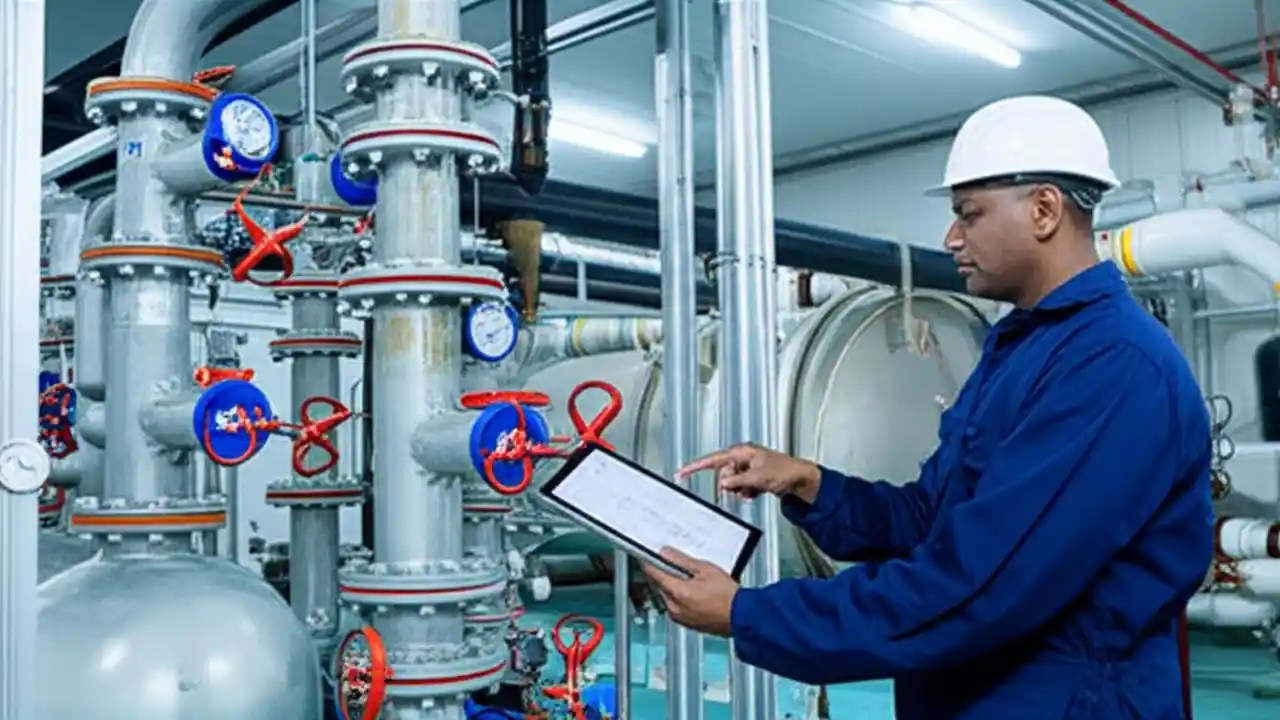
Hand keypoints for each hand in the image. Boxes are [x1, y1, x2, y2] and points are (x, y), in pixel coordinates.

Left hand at [642, 547, 737, 636]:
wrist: (742, 617)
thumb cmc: (728, 597)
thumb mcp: (705, 569)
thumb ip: (682, 561)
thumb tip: (666, 554)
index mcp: (677, 592)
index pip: (653, 573)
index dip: (648, 561)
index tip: (646, 555)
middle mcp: (674, 608)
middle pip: (659, 585)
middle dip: (664, 574)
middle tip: (675, 564)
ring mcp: (680, 618)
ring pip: (668, 596)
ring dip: (673, 586)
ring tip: (692, 579)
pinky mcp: (687, 624)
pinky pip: (677, 607)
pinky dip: (681, 598)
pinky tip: (695, 592)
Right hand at [678, 443, 820, 501]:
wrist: (801, 480)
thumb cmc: (784, 472)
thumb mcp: (758, 478)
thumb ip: (737, 481)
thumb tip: (723, 484)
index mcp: (741, 452)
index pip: (713, 460)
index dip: (696, 467)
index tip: (682, 473)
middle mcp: (743, 458)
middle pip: (723, 474)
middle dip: (730, 486)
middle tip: (743, 490)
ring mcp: (748, 467)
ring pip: (732, 483)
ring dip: (740, 490)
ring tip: (753, 492)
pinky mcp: (753, 476)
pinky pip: (741, 487)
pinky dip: (746, 492)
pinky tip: (756, 493)